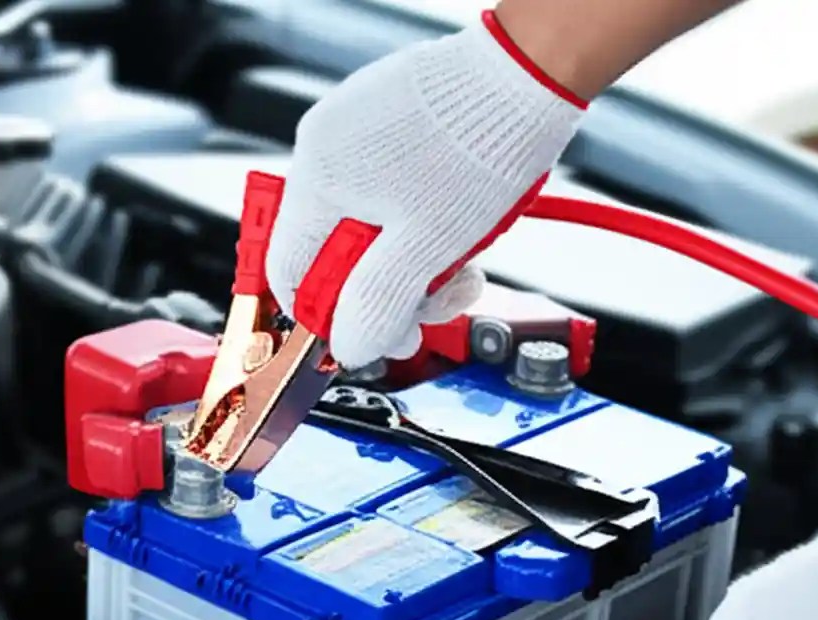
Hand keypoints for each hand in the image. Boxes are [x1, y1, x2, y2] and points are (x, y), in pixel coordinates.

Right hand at [265, 11, 584, 368]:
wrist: (528, 74)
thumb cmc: (481, 148)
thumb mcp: (425, 250)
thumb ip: (377, 307)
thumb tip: (349, 347)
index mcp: (318, 182)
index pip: (289, 274)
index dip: (327, 316)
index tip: (370, 330)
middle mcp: (322, 149)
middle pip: (333, 252)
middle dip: (388, 287)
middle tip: (436, 299)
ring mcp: (351, 129)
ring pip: (364, 223)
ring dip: (411, 258)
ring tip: (461, 262)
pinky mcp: (382, 118)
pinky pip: (383, 187)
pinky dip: (416, 217)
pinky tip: (455, 221)